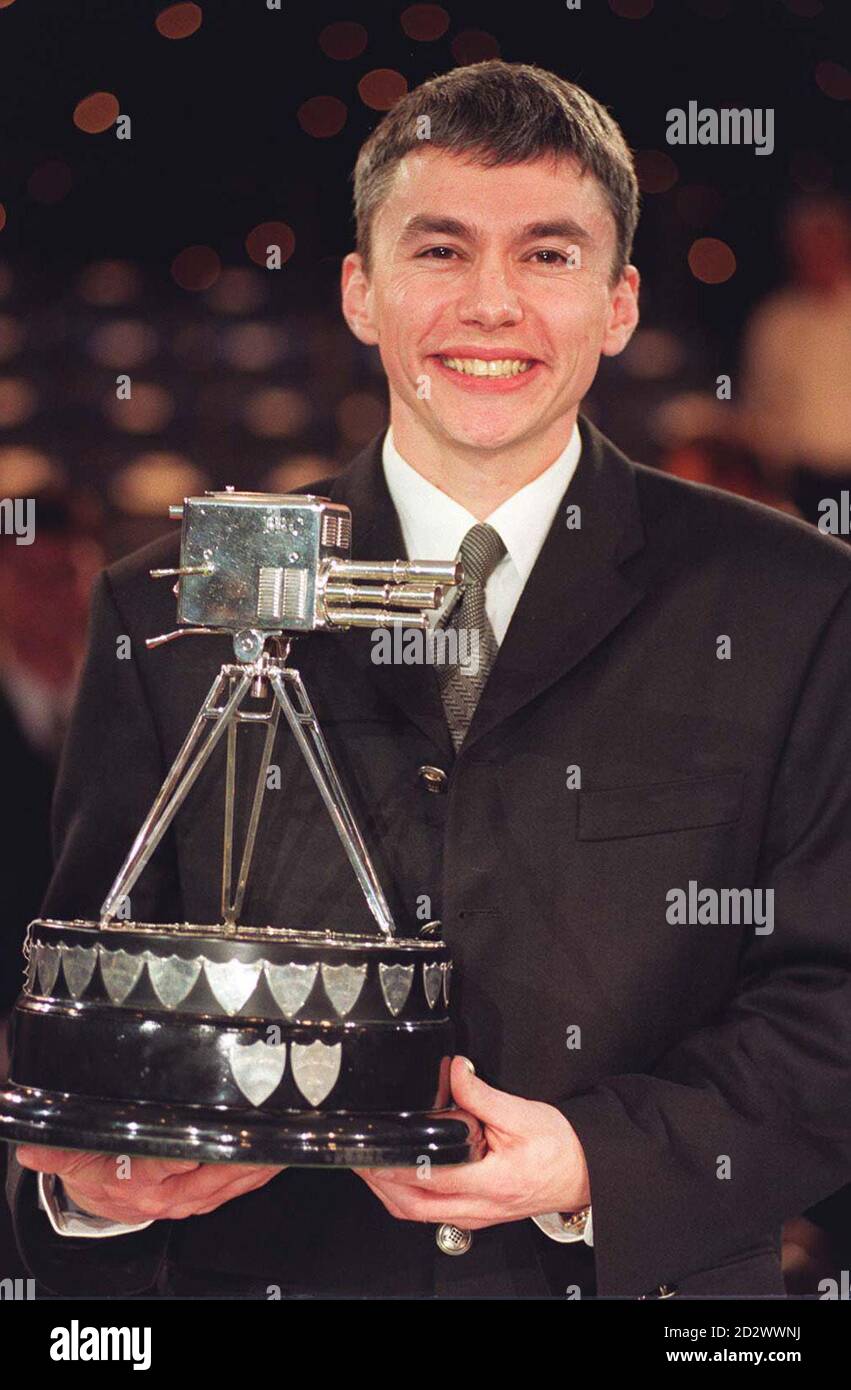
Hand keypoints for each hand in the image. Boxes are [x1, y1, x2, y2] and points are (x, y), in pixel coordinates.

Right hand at [15, 1145, 282, 1222]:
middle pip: (213, 1175)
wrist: (98, 1197)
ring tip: (280, 1146)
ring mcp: (188, 1201)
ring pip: (229, 1184)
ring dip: (257, 1167)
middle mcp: (168, 1196)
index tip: (215, 1134)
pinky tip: (273, 1161)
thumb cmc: (94, 1169)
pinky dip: (256, 1176)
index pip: (170, 1165)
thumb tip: (33, 1149)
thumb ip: (59, 1150)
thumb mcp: (76, 1154)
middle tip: (268, 1135)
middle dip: (242, 1156)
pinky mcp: (202, 1199)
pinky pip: (234, 1190)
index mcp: (140, 1182)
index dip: (193, 1151)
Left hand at [354, 1056, 589, 1229]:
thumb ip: (480, 1094)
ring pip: (419, 1214)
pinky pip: (432, 1213)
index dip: (393, 1166)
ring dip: (390, 1194)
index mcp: (489, 1182)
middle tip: (359, 1157)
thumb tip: (454, 1071)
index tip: (372, 1150)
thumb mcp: (520, 1112)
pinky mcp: (477, 1214)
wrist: (585, 1171)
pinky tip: (402, 1176)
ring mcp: (476, 1216)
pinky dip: (409, 1198)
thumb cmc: (560, 1148)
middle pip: (412, 1206)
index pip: (428, 1179)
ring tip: (372, 1165)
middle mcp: (478, 1207)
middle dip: (379, 1185)